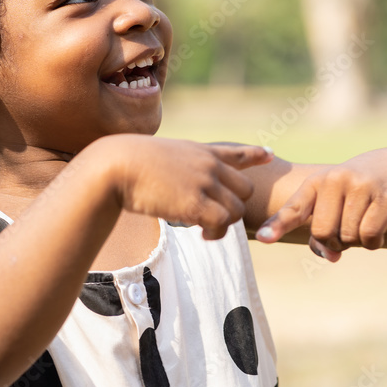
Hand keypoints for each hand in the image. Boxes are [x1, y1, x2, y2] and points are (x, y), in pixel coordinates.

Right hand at [98, 135, 273, 239]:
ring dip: (224, 225)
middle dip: (235, 206)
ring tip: (205, 231)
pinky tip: (201, 234)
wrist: (116, 165)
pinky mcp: (196, 203)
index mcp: (200, 151)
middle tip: (215, 219)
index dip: (255, 155)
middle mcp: (208, 165)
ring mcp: (204, 183)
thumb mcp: (157, 155)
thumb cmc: (126, 162)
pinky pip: (222, 223)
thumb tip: (172, 182)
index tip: (269, 155)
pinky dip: (215, 233)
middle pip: (245, 190)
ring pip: (237, 210)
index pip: (236, 152)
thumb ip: (174, 166)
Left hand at [254, 147, 386, 260]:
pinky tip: (379, 228)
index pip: (293, 209)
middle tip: (345, 231)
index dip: (276, 225)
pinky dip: (373, 242)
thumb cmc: (353, 192)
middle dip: (334, 242)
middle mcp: (335, 180)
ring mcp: (361, 186)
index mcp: (314, 183)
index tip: (262, 238)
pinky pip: (370, 236)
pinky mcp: (386, 197)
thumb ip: (321, 233)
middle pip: (323, 233)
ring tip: (364, 222)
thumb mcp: (331, 203)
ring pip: (348, 237)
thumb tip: (331, 257)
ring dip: (356, 242)